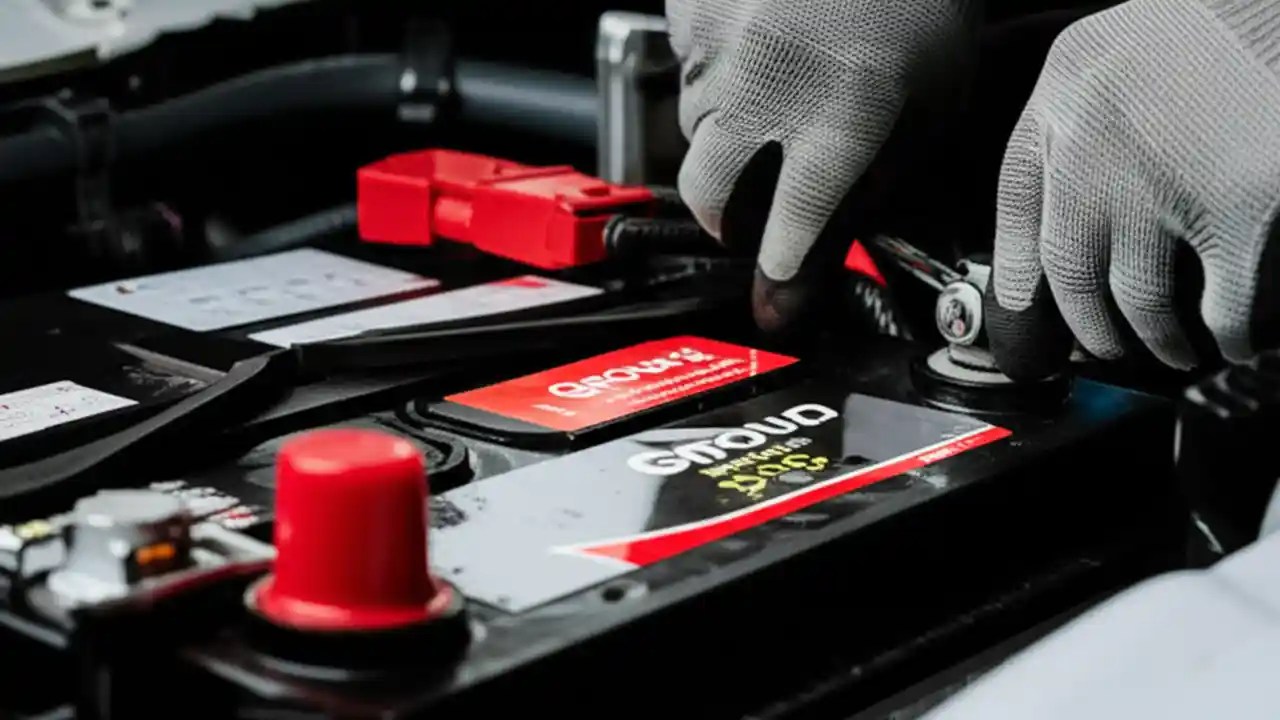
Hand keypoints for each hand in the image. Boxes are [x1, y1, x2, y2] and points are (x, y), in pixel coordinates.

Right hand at [667, 0, 975, 331]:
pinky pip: (684, 67)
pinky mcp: (690, 9)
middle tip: (747, 216)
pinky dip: (712, 73)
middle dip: (725, 219)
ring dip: (722, 139)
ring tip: (770, 104)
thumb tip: (836, 233)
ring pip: (692, 130)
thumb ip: (882, 172)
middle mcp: (767, 85)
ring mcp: (719, 44)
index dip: (780, 274)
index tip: (776, 300)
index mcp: (840, 115)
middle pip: (708, 194)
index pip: (790, 228)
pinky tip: (757, 49)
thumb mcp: (931, 97)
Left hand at [987, 0, 1279, 379]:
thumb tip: (1078, 196)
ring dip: (1153, 338)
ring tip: (1169, 352)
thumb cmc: (1214, 21)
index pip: (1016, 196)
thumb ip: (1090, 115)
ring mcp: (1159, 180)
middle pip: (1069, 264)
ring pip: (1136, 297)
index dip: (1017, 261)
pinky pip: (1223, 301)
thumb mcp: (1120, 51)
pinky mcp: (1235, 207)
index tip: (1020, 303)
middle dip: (1085, 322)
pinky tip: (1229, 342)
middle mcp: (1092, 141)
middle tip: (1101, 345)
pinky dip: (1226, 334)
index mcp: (1064, 92)